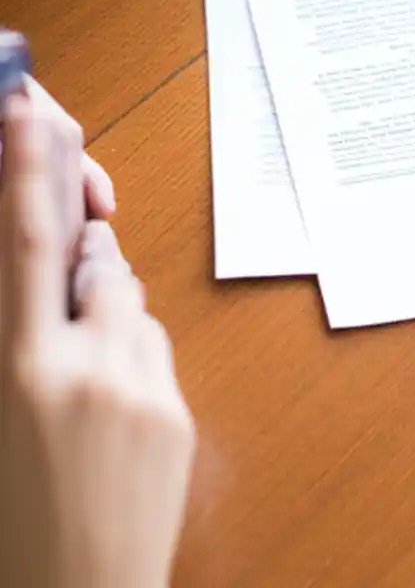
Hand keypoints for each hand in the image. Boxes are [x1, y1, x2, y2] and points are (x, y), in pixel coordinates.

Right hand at [0, 101, 193, 587]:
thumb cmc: (14, 522)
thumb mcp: (0, 418)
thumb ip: (21, 347)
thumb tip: (51, 292)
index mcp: (20, 371)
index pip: (22, 249)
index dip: (26, 171)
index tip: (32, 108)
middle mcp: (86, 372)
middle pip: (101, 271)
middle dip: (88, 265)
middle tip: (70, 287)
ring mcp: (144, 394)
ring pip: (136, 313)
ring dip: (112, 322)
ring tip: (79, 385)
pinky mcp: (180, 418)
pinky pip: (159, 356)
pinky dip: (136, 361)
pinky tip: (110, 416)